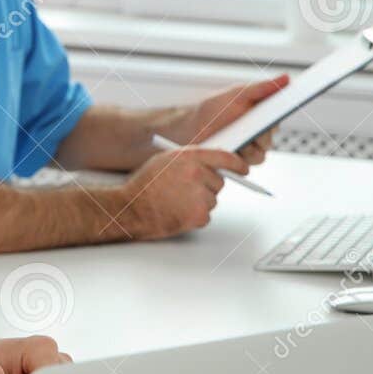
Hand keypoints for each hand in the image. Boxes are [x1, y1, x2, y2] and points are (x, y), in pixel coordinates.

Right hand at [113, 146, 248, 239]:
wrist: (130, 209)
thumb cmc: (143, 186)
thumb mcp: (164, 161)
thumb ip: (189, 159)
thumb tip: (211, 163)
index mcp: (189, 157)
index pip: (225, 157)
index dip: (237, 164)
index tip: (243, 169)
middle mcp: (197, 174)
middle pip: (219, 181)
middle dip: (207, 186)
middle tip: (185, 190)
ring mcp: (199, 196)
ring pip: (213, 199)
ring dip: (199, 202)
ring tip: (176, 201)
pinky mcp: (199, 215)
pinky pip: (206, 215)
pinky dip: (194, 216)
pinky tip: (177, 212)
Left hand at [159, 75, 288, 163]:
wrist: (190, 126)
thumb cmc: (214, 109)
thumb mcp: (236, 94)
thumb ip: (261, 88)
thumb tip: (286, 78)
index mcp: (263, 118)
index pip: (280, 118)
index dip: (286, 112)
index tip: (291, 104)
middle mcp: (259, 136)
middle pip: (268, 141)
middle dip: (260, 136)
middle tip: (253, 130)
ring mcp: (247, 151)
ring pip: (258, 157)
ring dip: (246, 149)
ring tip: (234, 141)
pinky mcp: (235, 163)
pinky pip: (242, 167)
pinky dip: (235, 159)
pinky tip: (227, 151)